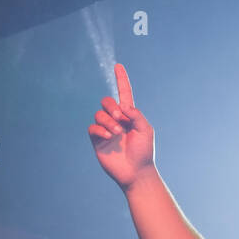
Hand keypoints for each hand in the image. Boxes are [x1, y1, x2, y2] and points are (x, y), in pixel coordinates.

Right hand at [88, 63, 155, 189]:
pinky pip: (93, 127)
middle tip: (120, 118)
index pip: (124, 93)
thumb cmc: (144, 152)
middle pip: (106, 102)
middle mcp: (116, 120)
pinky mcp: (97, 140)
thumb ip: (136, 115)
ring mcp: (106, 130)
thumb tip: (122, 105)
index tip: (118, 66)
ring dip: (108, 121)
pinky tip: (109, 136)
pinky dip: (100, 129)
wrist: (136, 173)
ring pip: (99, 114)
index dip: (121, 80)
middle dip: (111, 107)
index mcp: (129, 115)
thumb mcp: (145, 130)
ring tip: (117, 133)